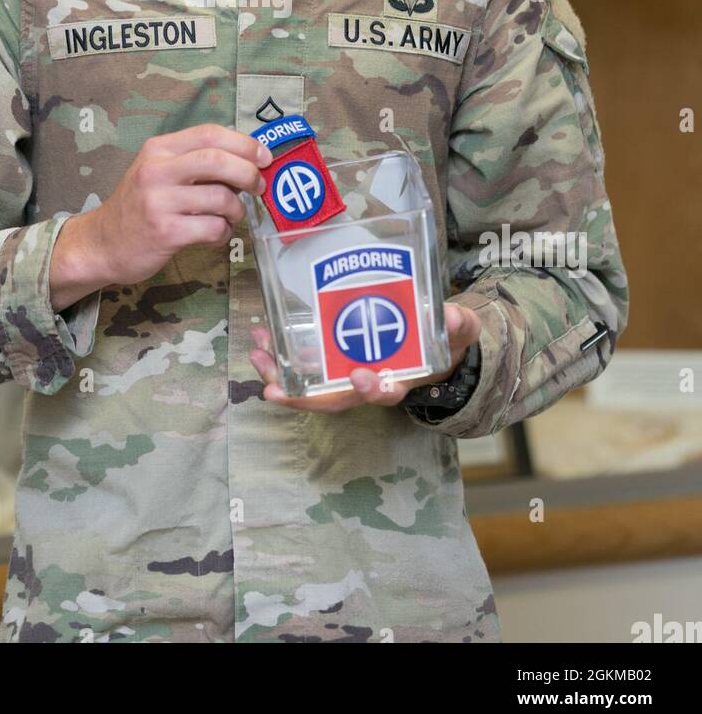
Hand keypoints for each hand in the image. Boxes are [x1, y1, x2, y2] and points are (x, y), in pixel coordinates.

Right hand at [51, 124, 272, 306]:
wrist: (102, 244)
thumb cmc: (138, 206)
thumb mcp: (157, 172)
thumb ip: (193, 162)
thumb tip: (246, 160)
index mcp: (158, 149)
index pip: (209, 133)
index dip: (244, 143)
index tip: (263, 156)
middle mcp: (156, 171)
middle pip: (217, 160)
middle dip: (248, 172)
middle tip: (258, 186)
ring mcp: (158, 202)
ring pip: (220, 198)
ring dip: (237, 210)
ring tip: (232, 216)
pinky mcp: (164, 232)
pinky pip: (212, 228)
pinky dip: (224, 232)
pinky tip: (216, 234)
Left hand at [248, 302, 481, 412]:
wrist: (432, 342)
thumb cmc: (442, 339)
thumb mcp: (458, 331)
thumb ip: (458, 324)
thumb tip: (455, 315)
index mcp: (399, 380)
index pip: (384, 392)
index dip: (372, 389)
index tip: (360, 376)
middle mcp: (368, 383)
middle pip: (333, 398)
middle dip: (301, 396)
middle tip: (271, 385)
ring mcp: (347, 373)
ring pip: (310, 383)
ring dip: (281, 373)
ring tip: (256, 354)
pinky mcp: (334, 358)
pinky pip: (304, 364)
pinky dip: (282, 355)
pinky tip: (261, 339)